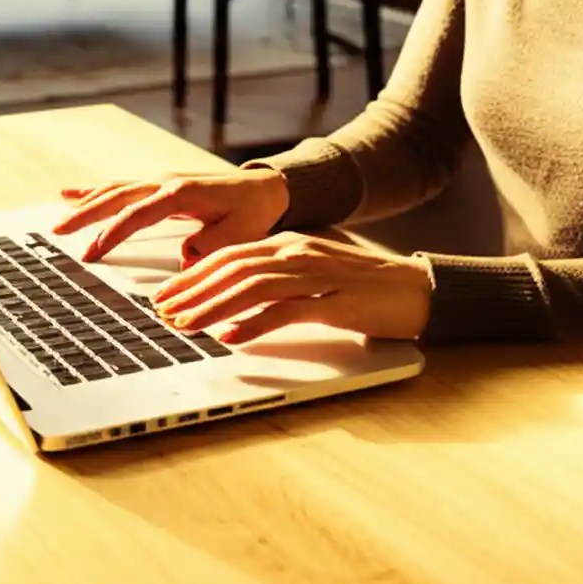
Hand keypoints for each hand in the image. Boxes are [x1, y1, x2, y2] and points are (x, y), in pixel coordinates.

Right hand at [52, 170, 289, 265]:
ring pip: (114, 190)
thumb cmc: (253, 212)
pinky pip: (121, 187)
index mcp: (182, 193)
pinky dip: (93, 191)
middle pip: (116, 196)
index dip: (113, 233)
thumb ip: (213, 245)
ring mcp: (159, 181)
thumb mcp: (241, 232)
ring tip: (59, 220)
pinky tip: (69, 194)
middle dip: (86, 215)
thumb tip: (185, 258)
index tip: (92, 252)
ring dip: (85, 204)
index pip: (138, 213)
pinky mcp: (158, 186)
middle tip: (58, 232)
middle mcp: (165, 183)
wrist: (264, 188)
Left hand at [150, 232, 431, 340]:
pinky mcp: (337, 302)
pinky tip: (232, 337)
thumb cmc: (364, 289)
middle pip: (233, 268)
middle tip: (162, 311)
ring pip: (253, 287)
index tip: (166, 294)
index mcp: (289, 245)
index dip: (193, 275)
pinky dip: (255, 324)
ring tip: (186, 326)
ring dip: (214, 307)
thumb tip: (232, 309)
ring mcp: (318, 276)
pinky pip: (288, 311)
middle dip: (192, 290)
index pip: (230, 256)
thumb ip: (275, 286)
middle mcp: (298, 254)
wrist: (420, 290)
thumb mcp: (312, 278)